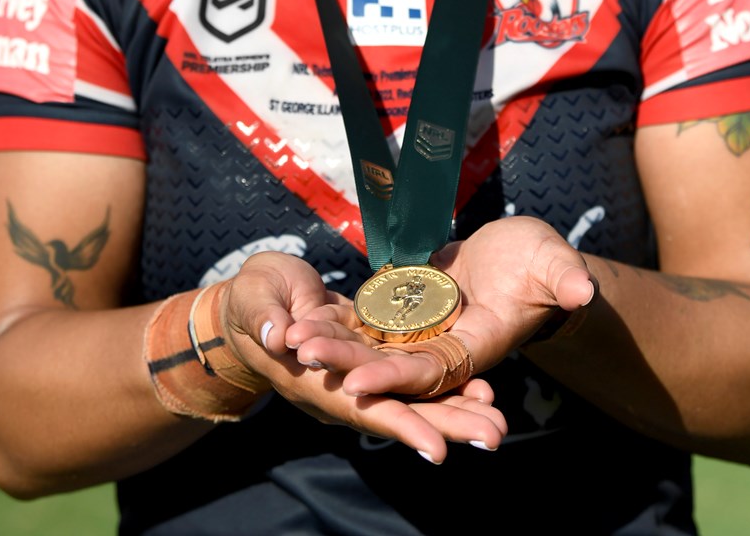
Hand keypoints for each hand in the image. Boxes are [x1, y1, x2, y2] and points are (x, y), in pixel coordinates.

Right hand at [213, 251, 507, 462]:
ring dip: (455, 411)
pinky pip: (413, 379)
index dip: (400, 427)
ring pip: (414, 401)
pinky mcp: (374, 361)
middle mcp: (344, 392)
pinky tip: (479, 389)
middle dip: (447, 426)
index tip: (437, 449)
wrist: (257, 304)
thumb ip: (266, 317)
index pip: (362, 410)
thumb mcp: (254, 299)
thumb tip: (280, 337)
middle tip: (494, 435)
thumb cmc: (252, 301)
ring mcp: (361, 380)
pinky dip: (446, 386)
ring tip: (497, 417)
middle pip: (400, 415)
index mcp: (314, 384)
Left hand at [287, 217, 594, 398]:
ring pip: (372, 344)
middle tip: (301, 354)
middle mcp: (446, 347)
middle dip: (347, 361)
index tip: (357, 380)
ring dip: (334, 343)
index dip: (396, 376)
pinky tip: (303, 317)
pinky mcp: (408, 310)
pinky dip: (338, 322)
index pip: (433, 372)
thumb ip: (565, 278)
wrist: (524, 256)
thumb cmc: (543, 262)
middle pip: (390, 363)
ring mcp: (423, 330)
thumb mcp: (556, 263)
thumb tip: (582, 289)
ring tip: (290, 337)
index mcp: (479, 345)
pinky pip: (368, 322)